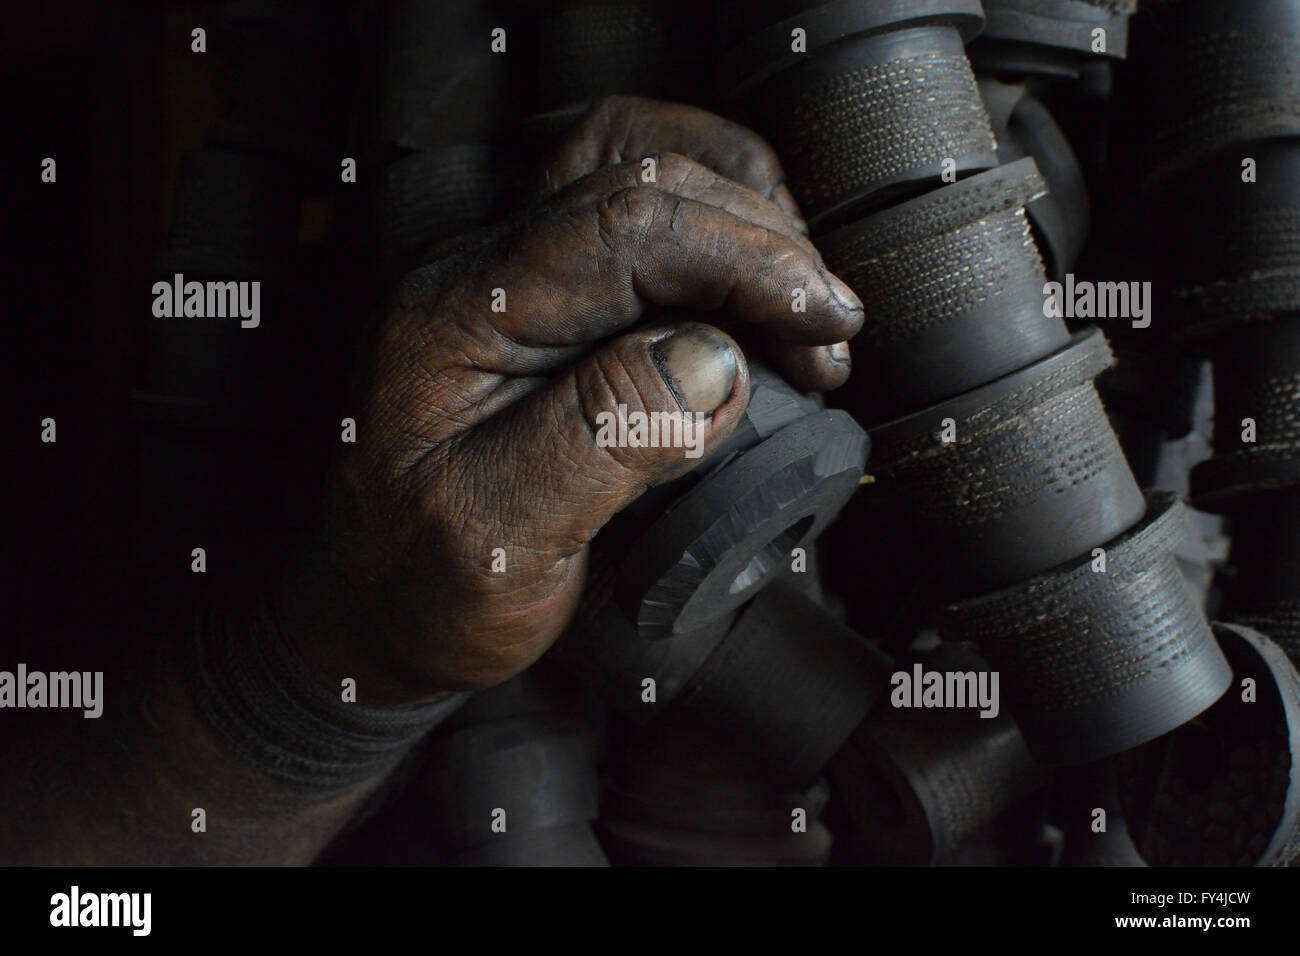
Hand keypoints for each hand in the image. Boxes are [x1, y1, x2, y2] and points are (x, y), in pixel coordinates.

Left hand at [282, 96, 863, 704]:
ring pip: (645, 177)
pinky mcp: (551, 308)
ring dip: (745, 224)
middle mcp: (485, 275)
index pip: (619, 229)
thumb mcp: (498, 540)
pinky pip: (640, 225)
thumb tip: (713, 363)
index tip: (819, 320)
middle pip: (645, 183)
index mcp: (458, 315)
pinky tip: (757, 293)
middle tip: (826, 337)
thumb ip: (599, 441)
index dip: (741, 257)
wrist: (381, 612)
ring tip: (804, 313)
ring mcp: (518, 282)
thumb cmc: (423, 588)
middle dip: (761, 243)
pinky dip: (717, 236)